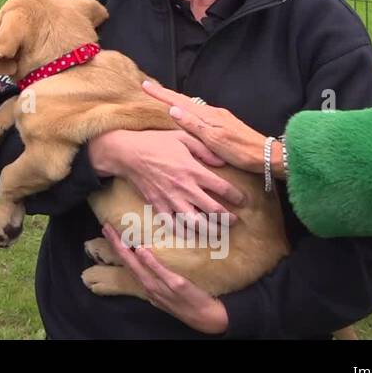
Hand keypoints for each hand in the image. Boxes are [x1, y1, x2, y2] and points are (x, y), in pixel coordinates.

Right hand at [88, 129, 243, 226]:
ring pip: (195, 223)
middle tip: (234, 221)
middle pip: (213, 211)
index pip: (223, 188)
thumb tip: (223, 161)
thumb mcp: (182, 137)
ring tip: (217, 232)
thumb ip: (204, 149)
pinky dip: (183, 233)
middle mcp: (185, 188)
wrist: (128, 153)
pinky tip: (191, 234)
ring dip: (209, 231)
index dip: (237, 196)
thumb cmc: (155, 142)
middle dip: (227, 219)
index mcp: (193, 170)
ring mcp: (171, 199)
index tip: (243, 200)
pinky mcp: (158, 206)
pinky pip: (173, 225)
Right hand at [100, 222, 228, 333]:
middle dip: (116, 245)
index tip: (110, 233)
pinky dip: (149, 261)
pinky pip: (160, 271)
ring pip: (138, 267)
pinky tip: (141, 249)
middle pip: (128, 263)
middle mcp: (150, 287)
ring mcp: (162, 287)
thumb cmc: (189, 303)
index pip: (129, 265)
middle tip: (106, 227)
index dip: (118, 249)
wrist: (207, 319)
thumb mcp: (169, 292)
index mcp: (148, 287)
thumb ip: (160, 276)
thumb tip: (152, 256)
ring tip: (116, 233)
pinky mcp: (176, 285)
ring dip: (125, 249)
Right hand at [140, 81, 268, 174]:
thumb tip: (173, 109)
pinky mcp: (223, 125)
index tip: (146, 85)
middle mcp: (212, 113)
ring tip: (164, 98)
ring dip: (177, 101)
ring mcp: (219, 118)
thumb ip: (194, 124)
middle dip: (167, 94)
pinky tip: (187, 115)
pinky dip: (188, 111)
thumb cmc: (240, 151)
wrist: (267, 156)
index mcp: (208, 116)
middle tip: (150, 88)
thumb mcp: (214, 139)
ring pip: (192, 107)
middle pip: (184, 100)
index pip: (179, 101)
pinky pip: (199, 114)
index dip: (162, 94)